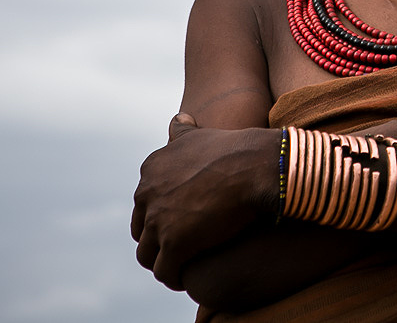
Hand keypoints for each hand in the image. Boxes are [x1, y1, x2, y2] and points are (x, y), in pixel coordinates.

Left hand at [131, 114, 279, 289]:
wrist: (255, 165)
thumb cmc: (234, 149)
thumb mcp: (200, 133)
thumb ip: (182, 131)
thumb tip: (177, 118)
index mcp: (150, 171)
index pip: (143, 205)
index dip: (159, 217)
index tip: (178, 224)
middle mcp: (147, 194)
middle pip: (141, 231)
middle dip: (156, 242)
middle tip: (179, 249)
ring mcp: (158, 220)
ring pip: (147, 255)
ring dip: (162, 264)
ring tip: (181, 267)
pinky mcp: (174, 244)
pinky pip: (165, 272)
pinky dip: (173, 278)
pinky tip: (186, 278)